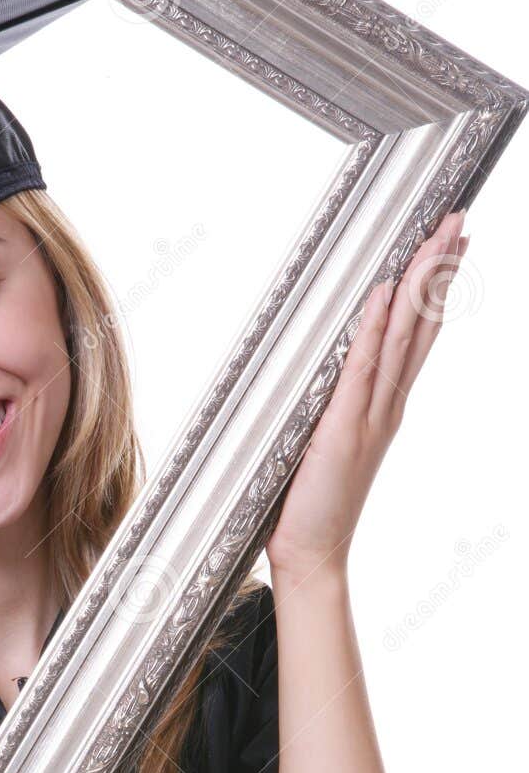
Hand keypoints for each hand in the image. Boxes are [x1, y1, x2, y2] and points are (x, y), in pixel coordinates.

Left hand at [265, 208, 468, 583]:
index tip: (451, 245)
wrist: (313, 552)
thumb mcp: (333, 442)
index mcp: (385, 407)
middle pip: (420, 325)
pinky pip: (361, 370)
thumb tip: (335, 368)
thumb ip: (342, 406)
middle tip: (460, 219)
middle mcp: (386, 406)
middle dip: (439, 269)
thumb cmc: (317, 501)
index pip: (416, 336)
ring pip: (401, 339)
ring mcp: (370, 416)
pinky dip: (372, 330)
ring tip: (436, 239)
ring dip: (417, 286)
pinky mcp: (343, 430)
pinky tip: (384, 295)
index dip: (435, 289)